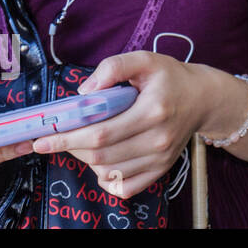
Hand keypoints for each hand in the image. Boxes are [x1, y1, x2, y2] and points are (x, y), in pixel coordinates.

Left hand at [32, 51, 224, 197]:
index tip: (43, 139)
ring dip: (87, 161)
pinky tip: (103, 163)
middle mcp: (159, 139)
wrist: (204, 98)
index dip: (68, 139)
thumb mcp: (145, 59)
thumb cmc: (171, 77)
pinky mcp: (161, 169)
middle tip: (59, 137)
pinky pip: (125, 188)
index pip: (102, 134)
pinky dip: (106, 180)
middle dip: (71, 148)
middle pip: (101, 156)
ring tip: (83, 142)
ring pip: (108, 172)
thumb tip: (84, 92)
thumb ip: (114, 67)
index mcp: (153, 111)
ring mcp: (161, 158)